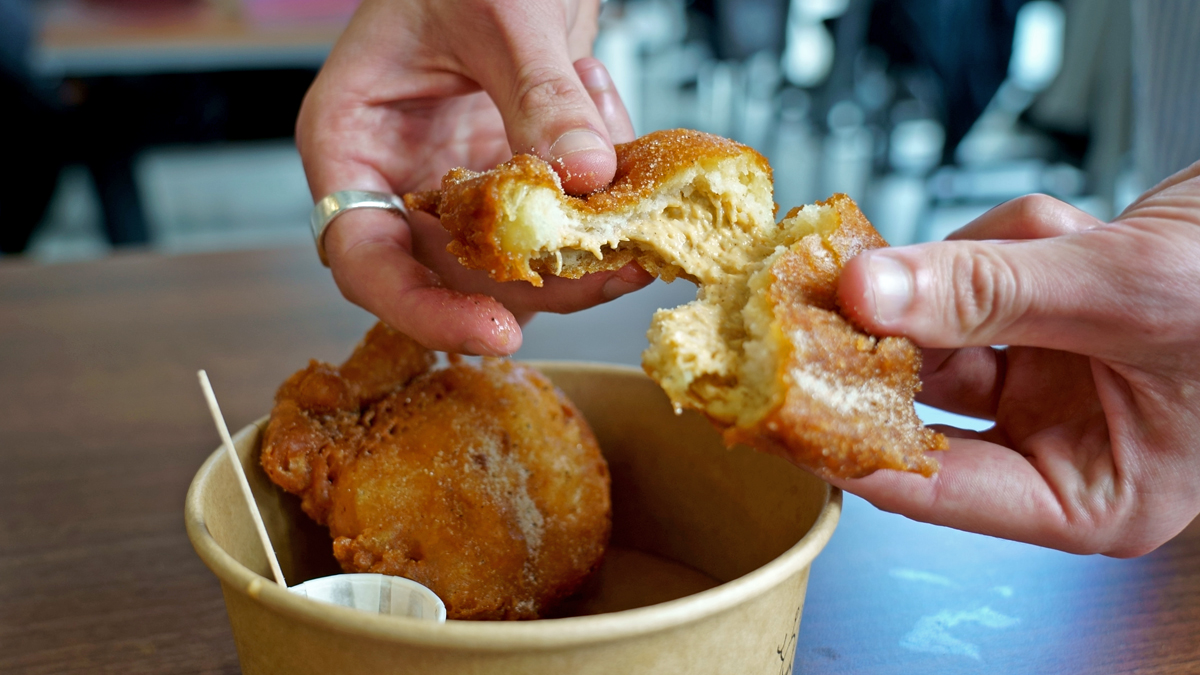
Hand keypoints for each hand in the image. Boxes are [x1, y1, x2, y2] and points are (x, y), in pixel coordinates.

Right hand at [296, 0, 647, 354]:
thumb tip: (584, 177)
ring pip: (521, 259)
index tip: (494, 330)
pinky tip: (608, 115)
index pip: (366, 259)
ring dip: (587, 234)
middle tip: (617, 262)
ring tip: (622, 157)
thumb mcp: (499, 14)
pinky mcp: (513, 179)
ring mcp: (459, 183)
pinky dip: (603, 194)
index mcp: (352, 141)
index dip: (424, 309)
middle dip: (544, 278)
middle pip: (456, 275)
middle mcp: (400, 177)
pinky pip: (561, 221)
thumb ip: (539, 94)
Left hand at [834, 162, 1199, 555]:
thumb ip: (990, 295)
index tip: (780, 406)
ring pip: (948, 320)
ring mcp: (1047, 373)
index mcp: (1087, 492)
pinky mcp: (1040, 313)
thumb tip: (867, 289)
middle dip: (898, 336)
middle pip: (928, 396)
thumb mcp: (1125, 300)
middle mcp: (1059, 439)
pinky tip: (1060, 227)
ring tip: (1038, 242)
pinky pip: (978, 273)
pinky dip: (1000, 240)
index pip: (939, 488)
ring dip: (969, 270)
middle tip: (825, 293)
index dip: (852, 446)